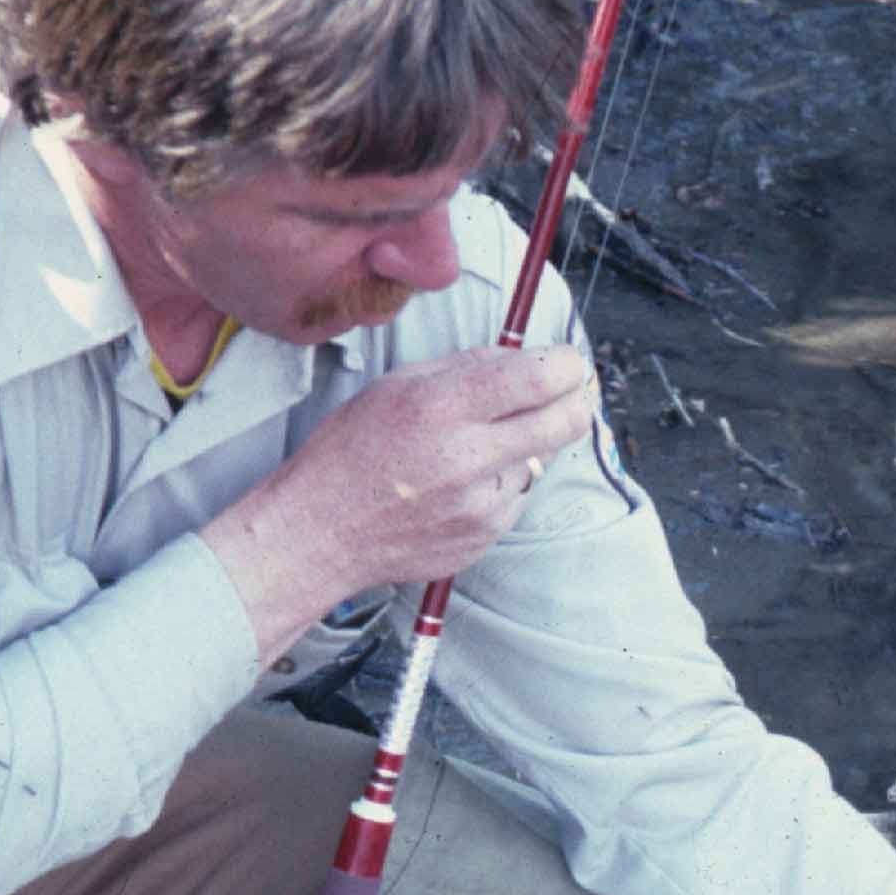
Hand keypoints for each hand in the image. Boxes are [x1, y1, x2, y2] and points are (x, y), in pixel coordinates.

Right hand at [200, 345, 597, 654]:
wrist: (320, 533)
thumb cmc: (349, 453)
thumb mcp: (395, 386)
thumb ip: (464, 366)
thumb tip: (520, 356)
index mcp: (442, 406)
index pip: (541, 376)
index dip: (568, 364)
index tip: (567, 363)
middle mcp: (467, 457)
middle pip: (567, 421)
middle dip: (575, 401)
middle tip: (564, 394)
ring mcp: (480, 504)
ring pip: (541, 459)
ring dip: (524, 446)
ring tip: (472, 450)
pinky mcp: (483, 537)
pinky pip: (515, 497)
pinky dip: (498, 484)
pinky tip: (456, 485)